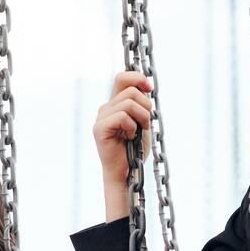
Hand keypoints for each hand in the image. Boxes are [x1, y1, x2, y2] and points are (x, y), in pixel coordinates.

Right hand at [94, 71, 152, 186]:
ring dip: (142, 117)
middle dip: (145, 106)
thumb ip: (141, 103)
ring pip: (128, 102)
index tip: (149, 88)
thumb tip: (145, 84)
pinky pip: (122, 116)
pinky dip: (132, 127)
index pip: (122, 78)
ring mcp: (101, 118)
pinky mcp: (99, 128)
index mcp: (115, 104)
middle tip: (145, 123)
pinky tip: (130, 137)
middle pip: (130, 90)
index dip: (137, 78)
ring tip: (138, 132)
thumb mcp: (142, 121)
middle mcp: (106, 108)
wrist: (127, 172)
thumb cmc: (135, 150)